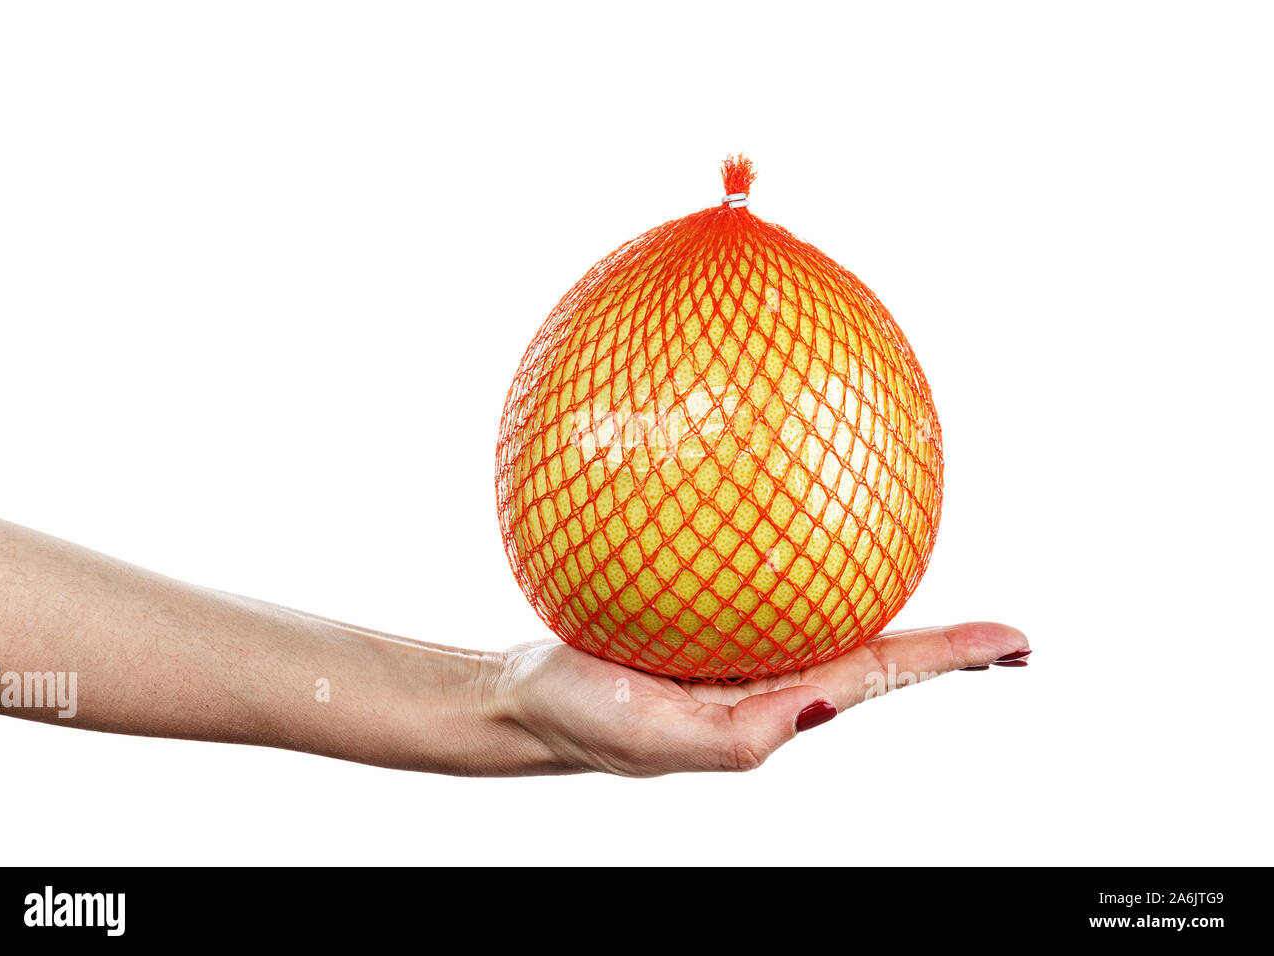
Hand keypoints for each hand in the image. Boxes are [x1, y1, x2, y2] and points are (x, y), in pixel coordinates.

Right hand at [487, 623, 1028, 775]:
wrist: (527, 700)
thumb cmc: (585, 724)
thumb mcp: (655, 737)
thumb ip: (739, 734)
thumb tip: (823, 709)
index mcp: (772, 711)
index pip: (877, 676)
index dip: (948, 658)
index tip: (1016, 639)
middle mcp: (770, 684)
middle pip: (874, 657)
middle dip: (943, 652)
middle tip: (1009, 638)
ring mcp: (741, 658)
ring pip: (833, 629)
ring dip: (895, 624)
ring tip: (943, 606)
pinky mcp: (705, 628)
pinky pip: (773, 598)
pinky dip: (814, 579)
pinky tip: (811, 551)